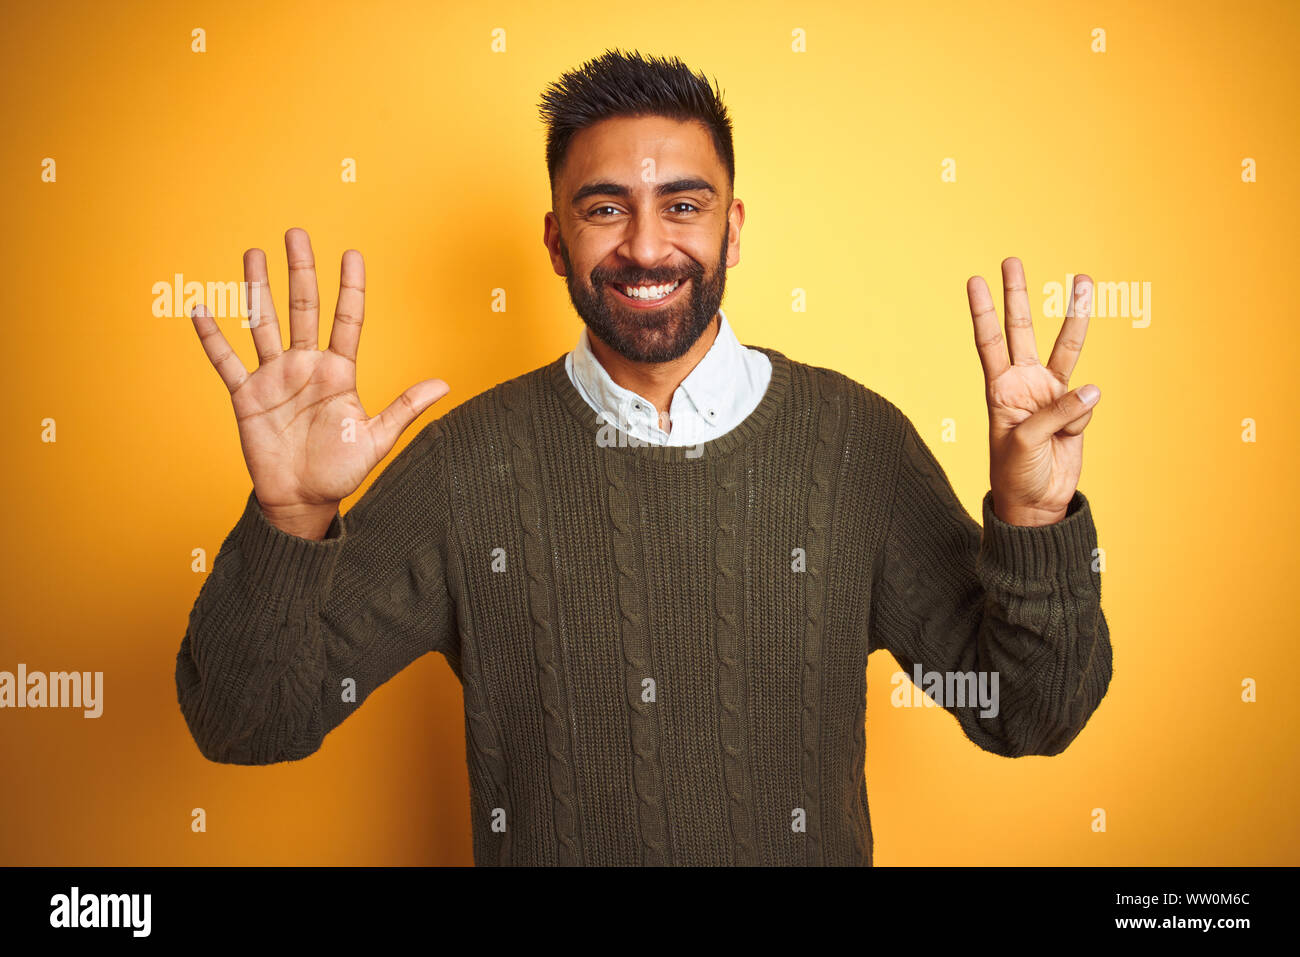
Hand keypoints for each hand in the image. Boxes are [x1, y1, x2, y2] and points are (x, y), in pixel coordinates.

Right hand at [191, 228, 449, 536]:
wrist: (303, 500)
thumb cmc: (340, 470)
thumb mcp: (376, 439)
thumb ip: (405, 408)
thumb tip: (445, 384)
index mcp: (338, 372)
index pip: (346, 320)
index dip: (350, 288)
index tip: (352, 254)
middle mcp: (306, 367)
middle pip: (303, 309)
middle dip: (300, 271)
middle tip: (296, 233)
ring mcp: (275, 378)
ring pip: (263, 323)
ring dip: (257, 289)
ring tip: (253, 253)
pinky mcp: (247, 396)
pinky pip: (226, 362)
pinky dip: (212, 337)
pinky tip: (201, 307)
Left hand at [967, 257, 1099, 525]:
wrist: (1037, 502)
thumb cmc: (1017, 474)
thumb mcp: (1025, 443)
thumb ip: (1057, 413)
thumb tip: (1091, 389)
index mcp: (999, 389)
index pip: (988, 342)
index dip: (983, 312)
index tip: (974, 281)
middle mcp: (1023, 384)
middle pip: (1020, 330)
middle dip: (1017, 296)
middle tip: (1011, 261)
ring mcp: (1050, 394)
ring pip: (1064, 347)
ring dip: (1074, 315)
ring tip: (1083, 281)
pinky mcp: (1074, 409)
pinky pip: (1084, 401)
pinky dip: (1082, 415)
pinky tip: (1069, 437)